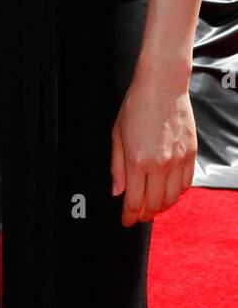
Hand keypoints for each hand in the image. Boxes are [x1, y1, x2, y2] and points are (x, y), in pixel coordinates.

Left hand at [110, 78, 196, 224]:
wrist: (162, 86)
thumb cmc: (136, 106)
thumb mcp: (117, 134)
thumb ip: (116, 166)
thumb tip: (117, 191)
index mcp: (137, 160)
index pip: (134, 201)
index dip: (129, 216)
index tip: (126, 221)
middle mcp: (159, 165)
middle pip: (154, 205)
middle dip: (144, 214)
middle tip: (137, 213)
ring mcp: (178, 161)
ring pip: (172, 199)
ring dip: (161, 206)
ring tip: (152, 203)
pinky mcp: (191, 155)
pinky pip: (186, 185)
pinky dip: (176, 193)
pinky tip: (167, 189)